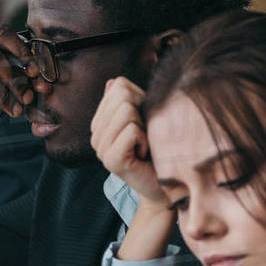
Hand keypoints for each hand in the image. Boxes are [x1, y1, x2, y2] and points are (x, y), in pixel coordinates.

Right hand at [90, 77, 164, 205]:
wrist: (169, 184)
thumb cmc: (159, 148)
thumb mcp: (145, 117)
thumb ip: (128, 99)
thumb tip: (112, 81)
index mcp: (101, 122)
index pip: (117, 86)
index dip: (139, 98)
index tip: (144, 122)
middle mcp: (96, 135)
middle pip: (122, 96)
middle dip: (142, 112)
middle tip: (146, 136)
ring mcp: (101, 149)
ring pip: (126, 111)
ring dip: (144, 127)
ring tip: (144, 145)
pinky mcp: (111, 161)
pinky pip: (131, 131)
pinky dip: (145, 139)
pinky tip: (144, 154)